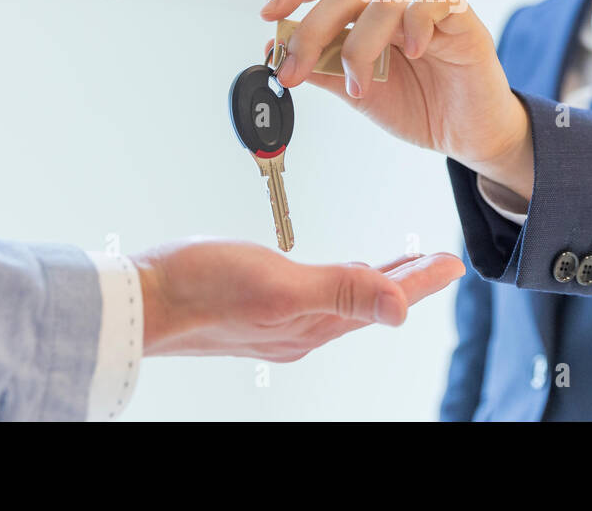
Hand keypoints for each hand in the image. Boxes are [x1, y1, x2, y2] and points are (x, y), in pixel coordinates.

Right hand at [130, 237, 464, 360]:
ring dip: (375, 279)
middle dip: (406, 280)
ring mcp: (277, 321)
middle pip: (368, 299)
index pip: (383, 299)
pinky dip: (338, 279)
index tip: (454, 263)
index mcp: (312, 324)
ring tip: (400, 265)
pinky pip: (315, 295)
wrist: (136, 301)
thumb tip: (401, 310)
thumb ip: (341, 292)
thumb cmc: (199, 288)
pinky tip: (333, 273)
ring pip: (344, 298)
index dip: (420, 279)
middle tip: (438, 262)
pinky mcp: (255, 309)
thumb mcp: (279, 286)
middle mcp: (300, 329)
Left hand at [259, 0, 534, 194]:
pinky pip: (433, 2)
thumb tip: (274, 51)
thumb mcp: (359, 92)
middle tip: (295, 71)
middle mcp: (394, 0)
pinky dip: (415, 25)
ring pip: (381, 1)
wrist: (469, 135)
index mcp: (368, 12)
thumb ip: (322, 69)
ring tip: (359, 88)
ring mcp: (426, 6)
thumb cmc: (420, 105)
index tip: (267, 15)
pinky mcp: (460, 17)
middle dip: (312, 31)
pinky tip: (412, 51)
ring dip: (359, 47)